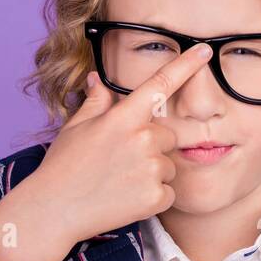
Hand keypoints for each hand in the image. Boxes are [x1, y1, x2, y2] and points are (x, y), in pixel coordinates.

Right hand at [0, 43, 212, 260]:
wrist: (55, 210)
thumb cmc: (63, 166)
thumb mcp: (76, 127)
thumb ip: (96, 102)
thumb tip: (96, 79)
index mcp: (123, 118)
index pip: (160, 84)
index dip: (186, 65)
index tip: (205, 50)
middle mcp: (142, 139)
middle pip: (169, 136)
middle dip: (153, 145)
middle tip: (123, 160)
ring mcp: (151, 169)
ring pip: (168, 165)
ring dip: (153, 172)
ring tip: (121, 181)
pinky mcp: (156, 197)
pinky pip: (168, 191)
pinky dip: (153, 196)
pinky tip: (127, 197)